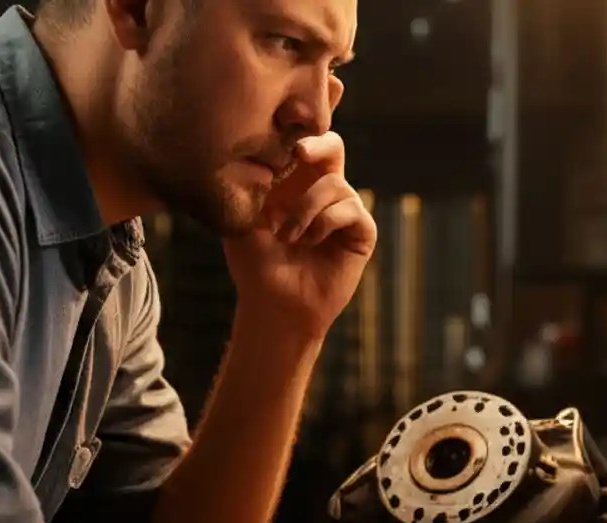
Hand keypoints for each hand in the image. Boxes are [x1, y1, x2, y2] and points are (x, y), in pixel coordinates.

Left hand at [223, 131, 376, 339]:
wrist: (274, 304)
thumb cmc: (255, 264)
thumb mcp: (245, 218)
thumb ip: (255, 183)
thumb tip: (268, 152)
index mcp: (294, 183)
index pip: (303, 145)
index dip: (296, 135)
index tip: (282, 141)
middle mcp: (322, 191)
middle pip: (333, 146)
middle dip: (318, 144)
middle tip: (300, 152)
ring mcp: (344, 210)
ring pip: (335, 184)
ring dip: (306, 208)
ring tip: (288, 236)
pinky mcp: (361, 232)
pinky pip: (351, 209)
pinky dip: (326, 222)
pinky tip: (310, 242)